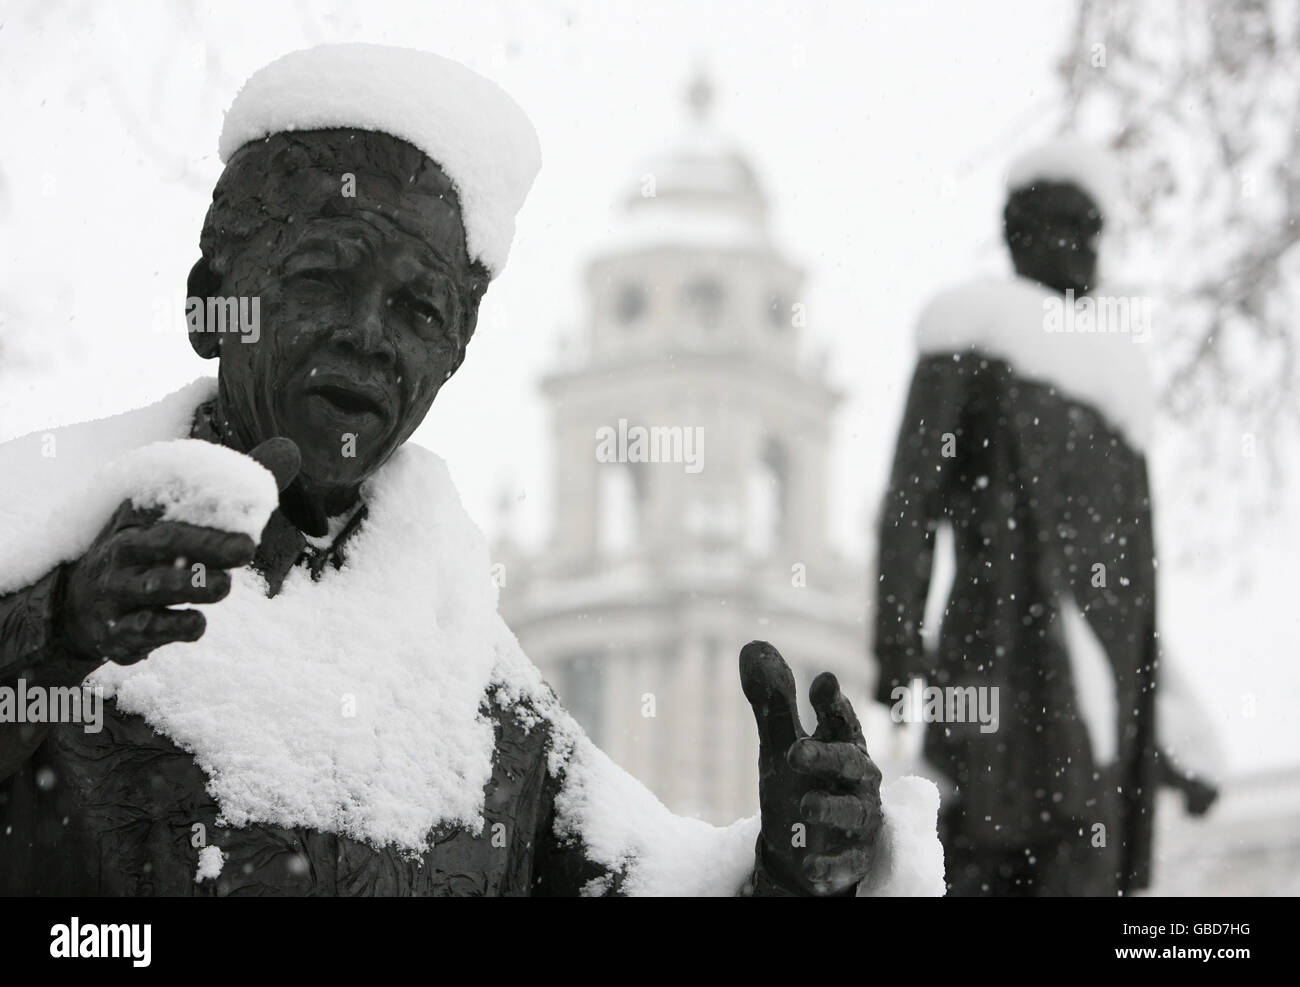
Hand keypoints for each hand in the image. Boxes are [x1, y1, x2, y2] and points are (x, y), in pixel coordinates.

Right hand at [55, 438, 298, 666]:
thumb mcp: (174, 518)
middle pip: (162, 543)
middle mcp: (123, 552)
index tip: (244, 510)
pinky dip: (170, 627)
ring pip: (152, 588)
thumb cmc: (146, 553)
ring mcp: (116, 593)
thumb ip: (232, 492)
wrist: (78, 606)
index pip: (171, 505)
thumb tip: (289, 450)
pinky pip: (143, 629)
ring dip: (189, 586)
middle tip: (246, 548)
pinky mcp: (118, 631)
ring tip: (223, 585)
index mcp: (139, 518)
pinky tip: (196, 622)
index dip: (205, 506)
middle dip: (204, 545)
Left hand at [741, 640, 882, 895]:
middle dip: (828, 756)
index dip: (834, 703)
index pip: (842, 720)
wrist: (803, 846)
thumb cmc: (801, 783)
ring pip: (854, 813)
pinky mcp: (852, 861)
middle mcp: (859, 782)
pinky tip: (808, 864)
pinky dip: (828, 864)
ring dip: (830, 808)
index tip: (822, 682)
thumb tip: (753, 647)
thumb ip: (773, 702)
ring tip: (804, 806)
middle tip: (795, 751)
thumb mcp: (781, 744)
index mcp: (842, 746)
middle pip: (852, 763)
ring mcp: (858, 822)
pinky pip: (844, 864)